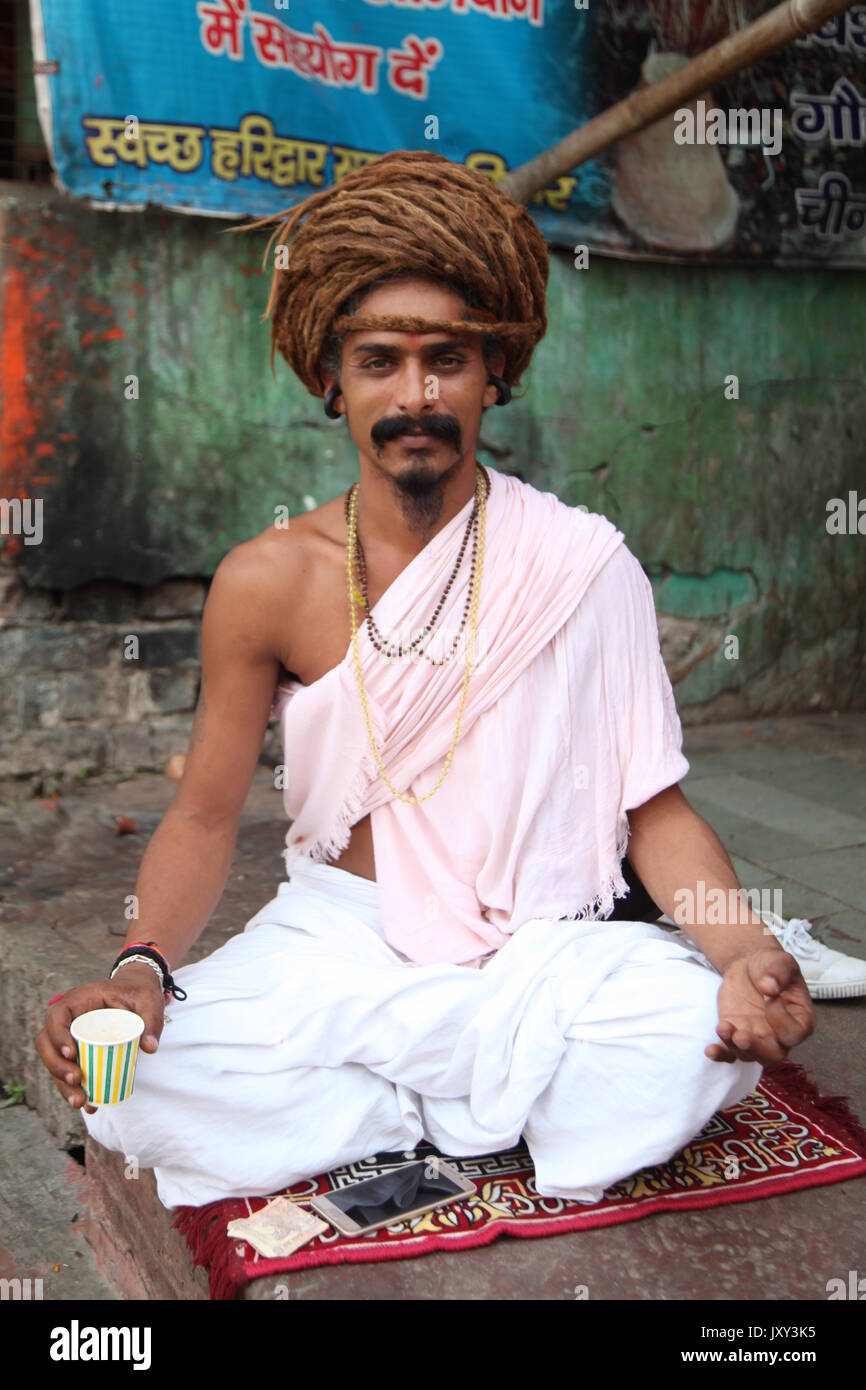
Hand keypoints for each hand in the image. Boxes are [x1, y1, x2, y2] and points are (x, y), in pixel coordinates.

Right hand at [35, 965, 164, 1113]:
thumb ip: (151, 1021)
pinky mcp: (76, 1051)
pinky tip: (89, 1104)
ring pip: (53, 1061)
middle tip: (76, 1079)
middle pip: (47, 1042)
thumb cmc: (139, 993)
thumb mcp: (148, 1002)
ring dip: (62, 1084)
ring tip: (81, 1101)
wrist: (137, 993)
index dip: (57, 1035)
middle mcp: (69, 1017)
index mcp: (81, 999)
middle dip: (57, 1066)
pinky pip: (67, 1070)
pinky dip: (74, 1089)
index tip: (71, 1053)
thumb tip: (150, 1047)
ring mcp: (69, 1035)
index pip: (57, 1014)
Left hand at [706, 948, 814, 1064]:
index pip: (794, 1032)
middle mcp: (778, 1035)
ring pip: (748, 1055)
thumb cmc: (771, 967)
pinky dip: (720, 1054)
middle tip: (741, 1036)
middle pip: (772, 1055)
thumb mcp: (780, 961)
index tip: (769, 997)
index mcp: (799, 1020)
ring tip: (723, 1027)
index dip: (781, 1019)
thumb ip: (779, 972)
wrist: (749, 966)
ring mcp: (756, 1038)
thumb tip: (770, 987)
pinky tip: (710, 1050)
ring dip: (733, 1046)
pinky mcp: (735, 1035)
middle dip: (755, 1049)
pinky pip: (729, 1052)